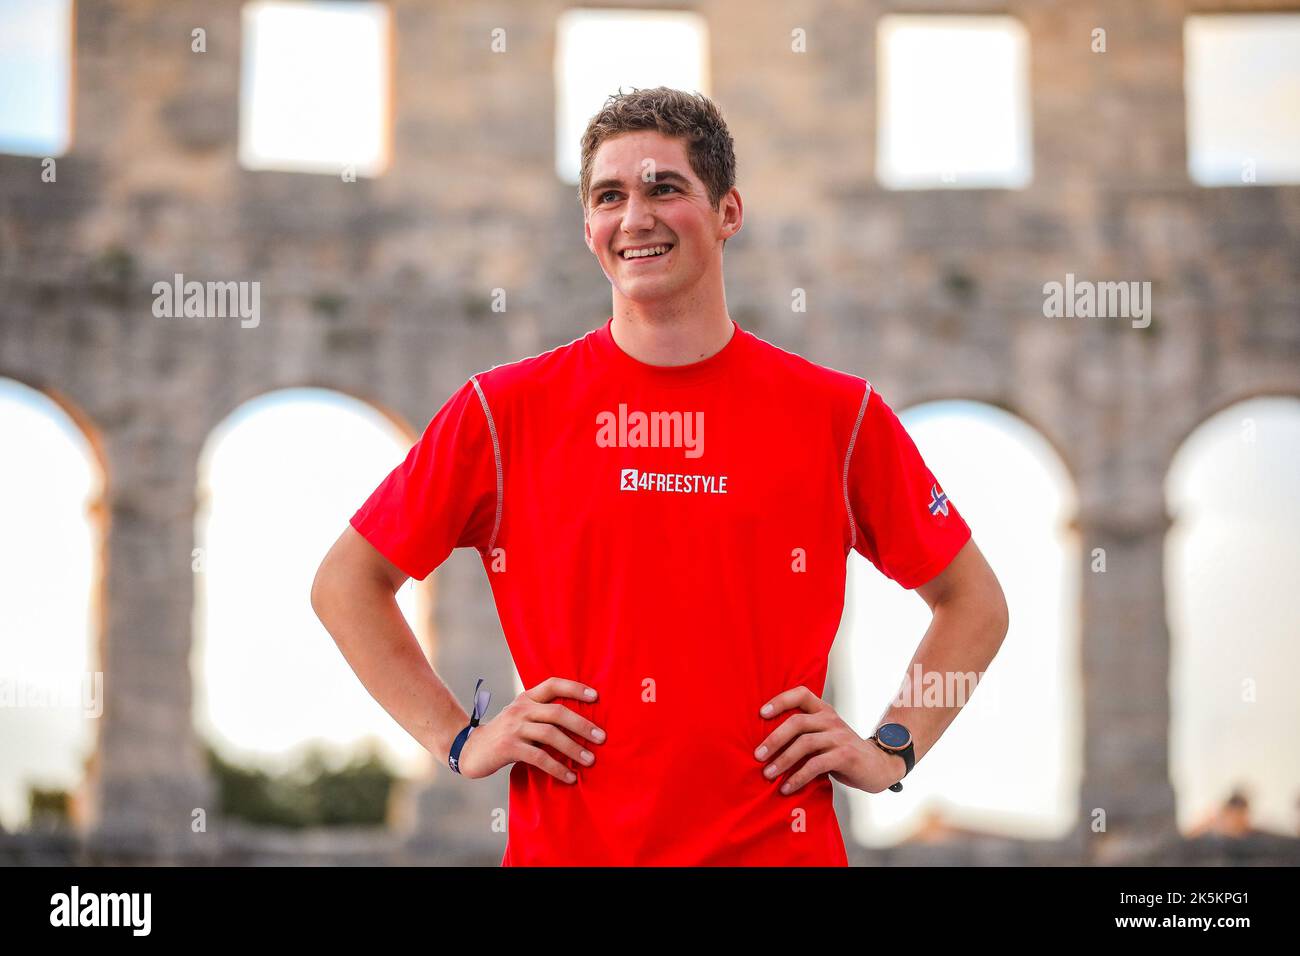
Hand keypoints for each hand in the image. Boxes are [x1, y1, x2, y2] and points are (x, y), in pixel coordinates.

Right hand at [454, 677, 605, 783]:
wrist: (470, 750)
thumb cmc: (505, 735)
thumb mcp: (521, 717)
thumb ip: (542, 715)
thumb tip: (581, 724)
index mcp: (526, 698)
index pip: (553, 684)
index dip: (575, 688)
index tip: (596, 697)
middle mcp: (521, 708)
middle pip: (557, 712)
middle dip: (582, 725)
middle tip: (602, 738)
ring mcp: (514, 727)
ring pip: (551, 735)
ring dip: (574, 748)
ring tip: (590, 760)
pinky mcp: (509, 747)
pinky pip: (539, 757)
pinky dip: (558, 768)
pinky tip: (570, 777)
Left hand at [754, 685, 905, 794]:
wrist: (879, 766)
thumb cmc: (845, 752)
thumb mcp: (825, 737)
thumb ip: (804, 735)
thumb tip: (768, 746)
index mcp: (824, 711)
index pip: (801, 694)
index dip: (780, 700)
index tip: (761, 713)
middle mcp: (831, 720)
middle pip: (797, 722)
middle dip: (774, 739)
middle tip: (758, 755)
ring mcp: (839, 737)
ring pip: (804, 744)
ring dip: (782, 760)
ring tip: (768, 774)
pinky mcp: (845, 755)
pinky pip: (815, 765)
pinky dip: (798, 777)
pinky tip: (787, 787)